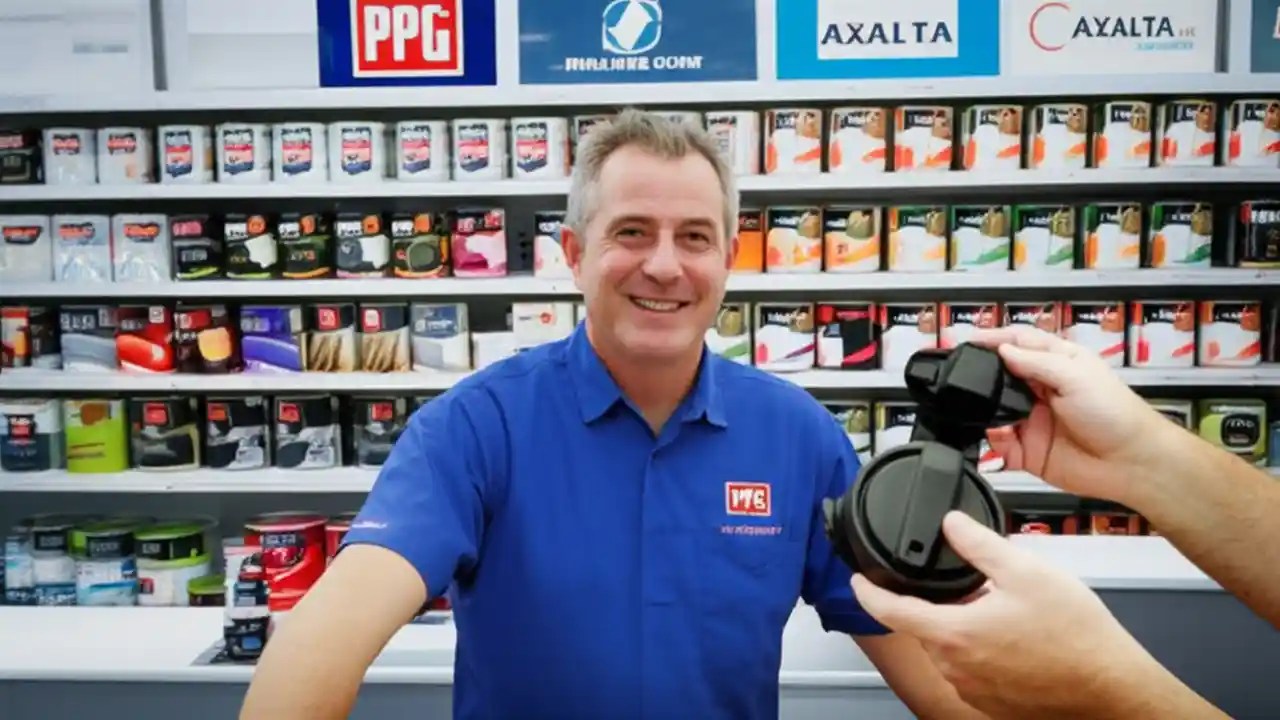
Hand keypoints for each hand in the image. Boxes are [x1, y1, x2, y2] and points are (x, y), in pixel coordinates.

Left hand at [851, 512, 1164, 718]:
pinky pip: (974, 670)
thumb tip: (951, 524)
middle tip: (981, 588)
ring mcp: (974, 690)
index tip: (858, 581)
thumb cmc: (1076, 637)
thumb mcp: (1026, 570)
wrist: (1112, 688)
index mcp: (954, 633)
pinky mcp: (993, 705)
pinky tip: (1018, 640)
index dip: (868, 593)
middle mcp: (956, 667)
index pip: (891, 611)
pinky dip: (984, 651)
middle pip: (927, 627)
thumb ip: (979, 543)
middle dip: (943, 604)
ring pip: (952, 649)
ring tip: (1008, 614)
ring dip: (966, 628)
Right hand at [968, 325, 1178, 503]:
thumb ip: (1036, 362)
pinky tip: (996, 436)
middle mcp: (1040, 389)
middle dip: (982, 376)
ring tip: (980, 409)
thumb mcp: (1076, 375)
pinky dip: (991, 441)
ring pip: (994, 410)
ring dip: (984, 409)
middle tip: (964, 377)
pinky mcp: (1026, 450)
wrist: (1131, 462)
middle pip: (1000, 375)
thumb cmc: (1114, 412)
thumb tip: (1001, 350)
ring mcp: (1031, 419)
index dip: (994, 338)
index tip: (970, 340)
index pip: (1019, 342)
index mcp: (1056, 362)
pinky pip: (998, 444)